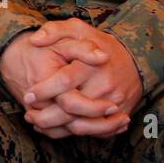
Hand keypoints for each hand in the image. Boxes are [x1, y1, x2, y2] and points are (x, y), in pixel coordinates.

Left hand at [23, 19, 142, 136]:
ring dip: (57, 128)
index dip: (44, 90)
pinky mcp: (120, 114)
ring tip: (37, 123)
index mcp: (92, 65)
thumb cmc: (99, 43)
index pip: (65, 81)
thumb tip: (35, 40)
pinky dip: (74, 134)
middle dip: (46, 115)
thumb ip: (54, 30)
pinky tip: (57, 128)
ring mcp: (115, 102)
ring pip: (83, 125)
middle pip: (72, 109)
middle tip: (28, 114)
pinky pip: (96, 132)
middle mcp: (105, 85)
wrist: (135, 59)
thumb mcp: (77, 29)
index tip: (28, 95)